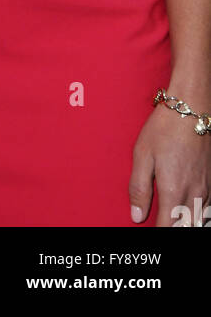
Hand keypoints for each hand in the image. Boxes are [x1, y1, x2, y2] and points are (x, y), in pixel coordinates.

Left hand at [130, 90, 210, 226]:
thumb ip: (139, 188)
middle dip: (173, 229)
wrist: (191, 108)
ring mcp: (207, 189)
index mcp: (173, 190)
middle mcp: (194, 194)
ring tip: (172, 219)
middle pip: (186, 228)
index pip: (167, 227)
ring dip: (186, 224)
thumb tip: (136, 216)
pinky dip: (198, 216)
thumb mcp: (142, 155)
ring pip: (200, 221)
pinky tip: (188, 211)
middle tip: (161, 223)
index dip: (157, 232)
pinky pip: (208, 210)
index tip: (149, 229)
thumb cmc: (165, 128)